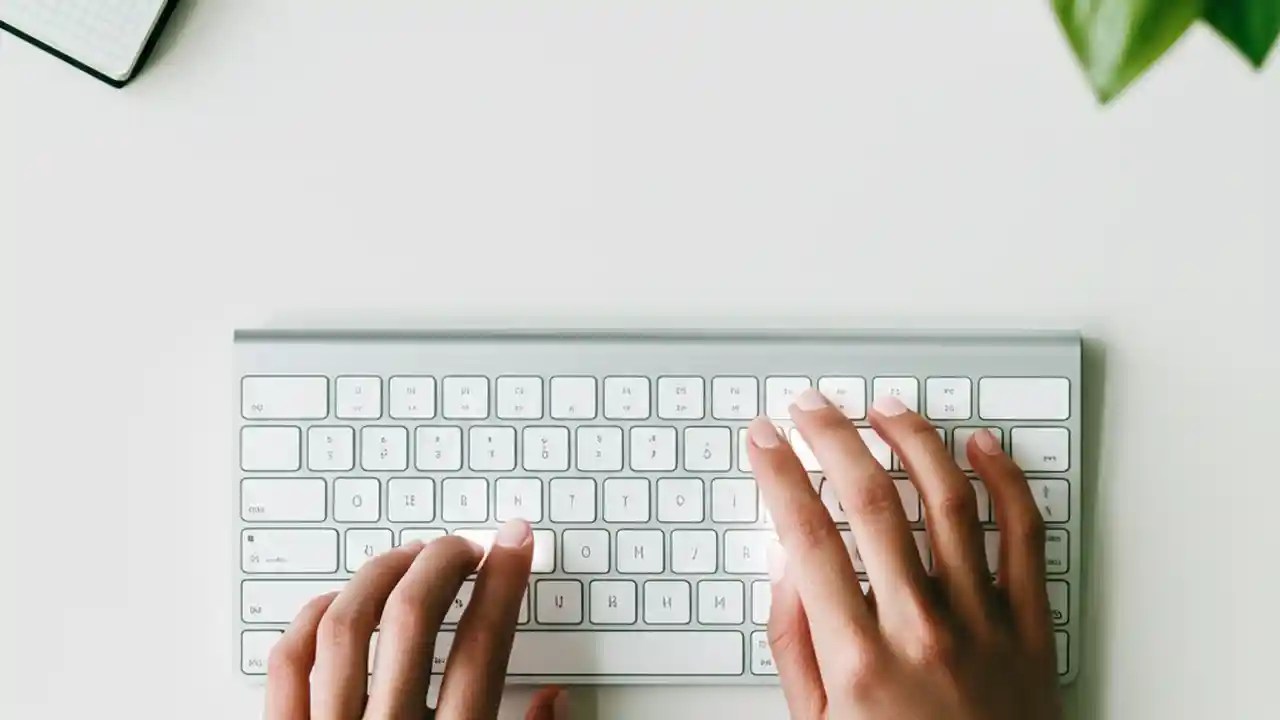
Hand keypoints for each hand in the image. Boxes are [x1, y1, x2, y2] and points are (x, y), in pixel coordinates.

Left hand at [264, 519, 563, 719]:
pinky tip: (338, 602)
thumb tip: (555, 704)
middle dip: (442, 563)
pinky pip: (288, 667)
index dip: (504, 582)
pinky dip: (311, 622)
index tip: (514, 543)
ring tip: (407, 559)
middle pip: (413, 620)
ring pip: (346, 628)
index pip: (483, 648)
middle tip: (462, 545)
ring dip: (380, 576)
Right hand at [748, 389, 1062, 718]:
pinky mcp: (1031, 627)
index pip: (807, 537)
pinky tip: (981, 449)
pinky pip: (1024, 536)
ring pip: (947, 501)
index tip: (765, 442)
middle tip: (810, 407)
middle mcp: (922, 630)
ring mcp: (983, 624)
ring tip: (884, 409)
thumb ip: (796, 647)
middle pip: (871, 503)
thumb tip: (786, 569)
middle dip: (832, 438)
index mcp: (860, 660)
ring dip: (912, 441)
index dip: (778, 476)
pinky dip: (1005, 481)